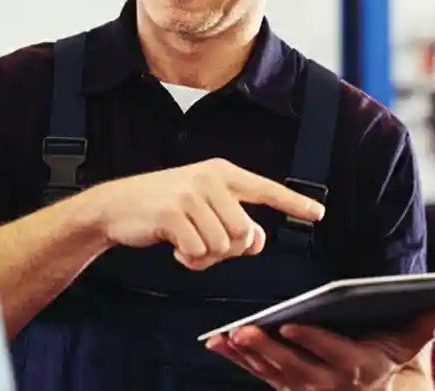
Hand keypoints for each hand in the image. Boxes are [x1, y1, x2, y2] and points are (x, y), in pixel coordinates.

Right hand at [86, 158, 324, 270]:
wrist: (117, 205)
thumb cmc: (164, 207)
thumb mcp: (203, 206)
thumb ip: (234, 220)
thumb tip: (257, 242)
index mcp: (222, 173)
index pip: (266, 189)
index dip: (293, 203)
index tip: (318, 213)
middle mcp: (210, 179)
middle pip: (245, 233)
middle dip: (228, 250)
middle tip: (203, 243)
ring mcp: (191, 194)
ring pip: (223, 246)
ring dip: (205, 257)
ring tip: (186, 243)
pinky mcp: (172, 213)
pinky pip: (198, 252)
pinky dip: (188, 260)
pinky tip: (173, 248)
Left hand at [205, 311, 434, 389]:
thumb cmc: (385, 359)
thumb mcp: (405, 347)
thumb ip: (420, 328)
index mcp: (357, 368)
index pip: (332, 354)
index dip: (311, 341)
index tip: (291, 327)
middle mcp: (328, 383)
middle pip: (293, 367)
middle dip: (267, 350)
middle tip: (245, 330)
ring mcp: (304, 388)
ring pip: (271, 372)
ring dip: (247, 355)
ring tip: (226, 336)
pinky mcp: (285, 386)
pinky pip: (259, 373)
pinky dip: (238, 359)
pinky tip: (218, 342)